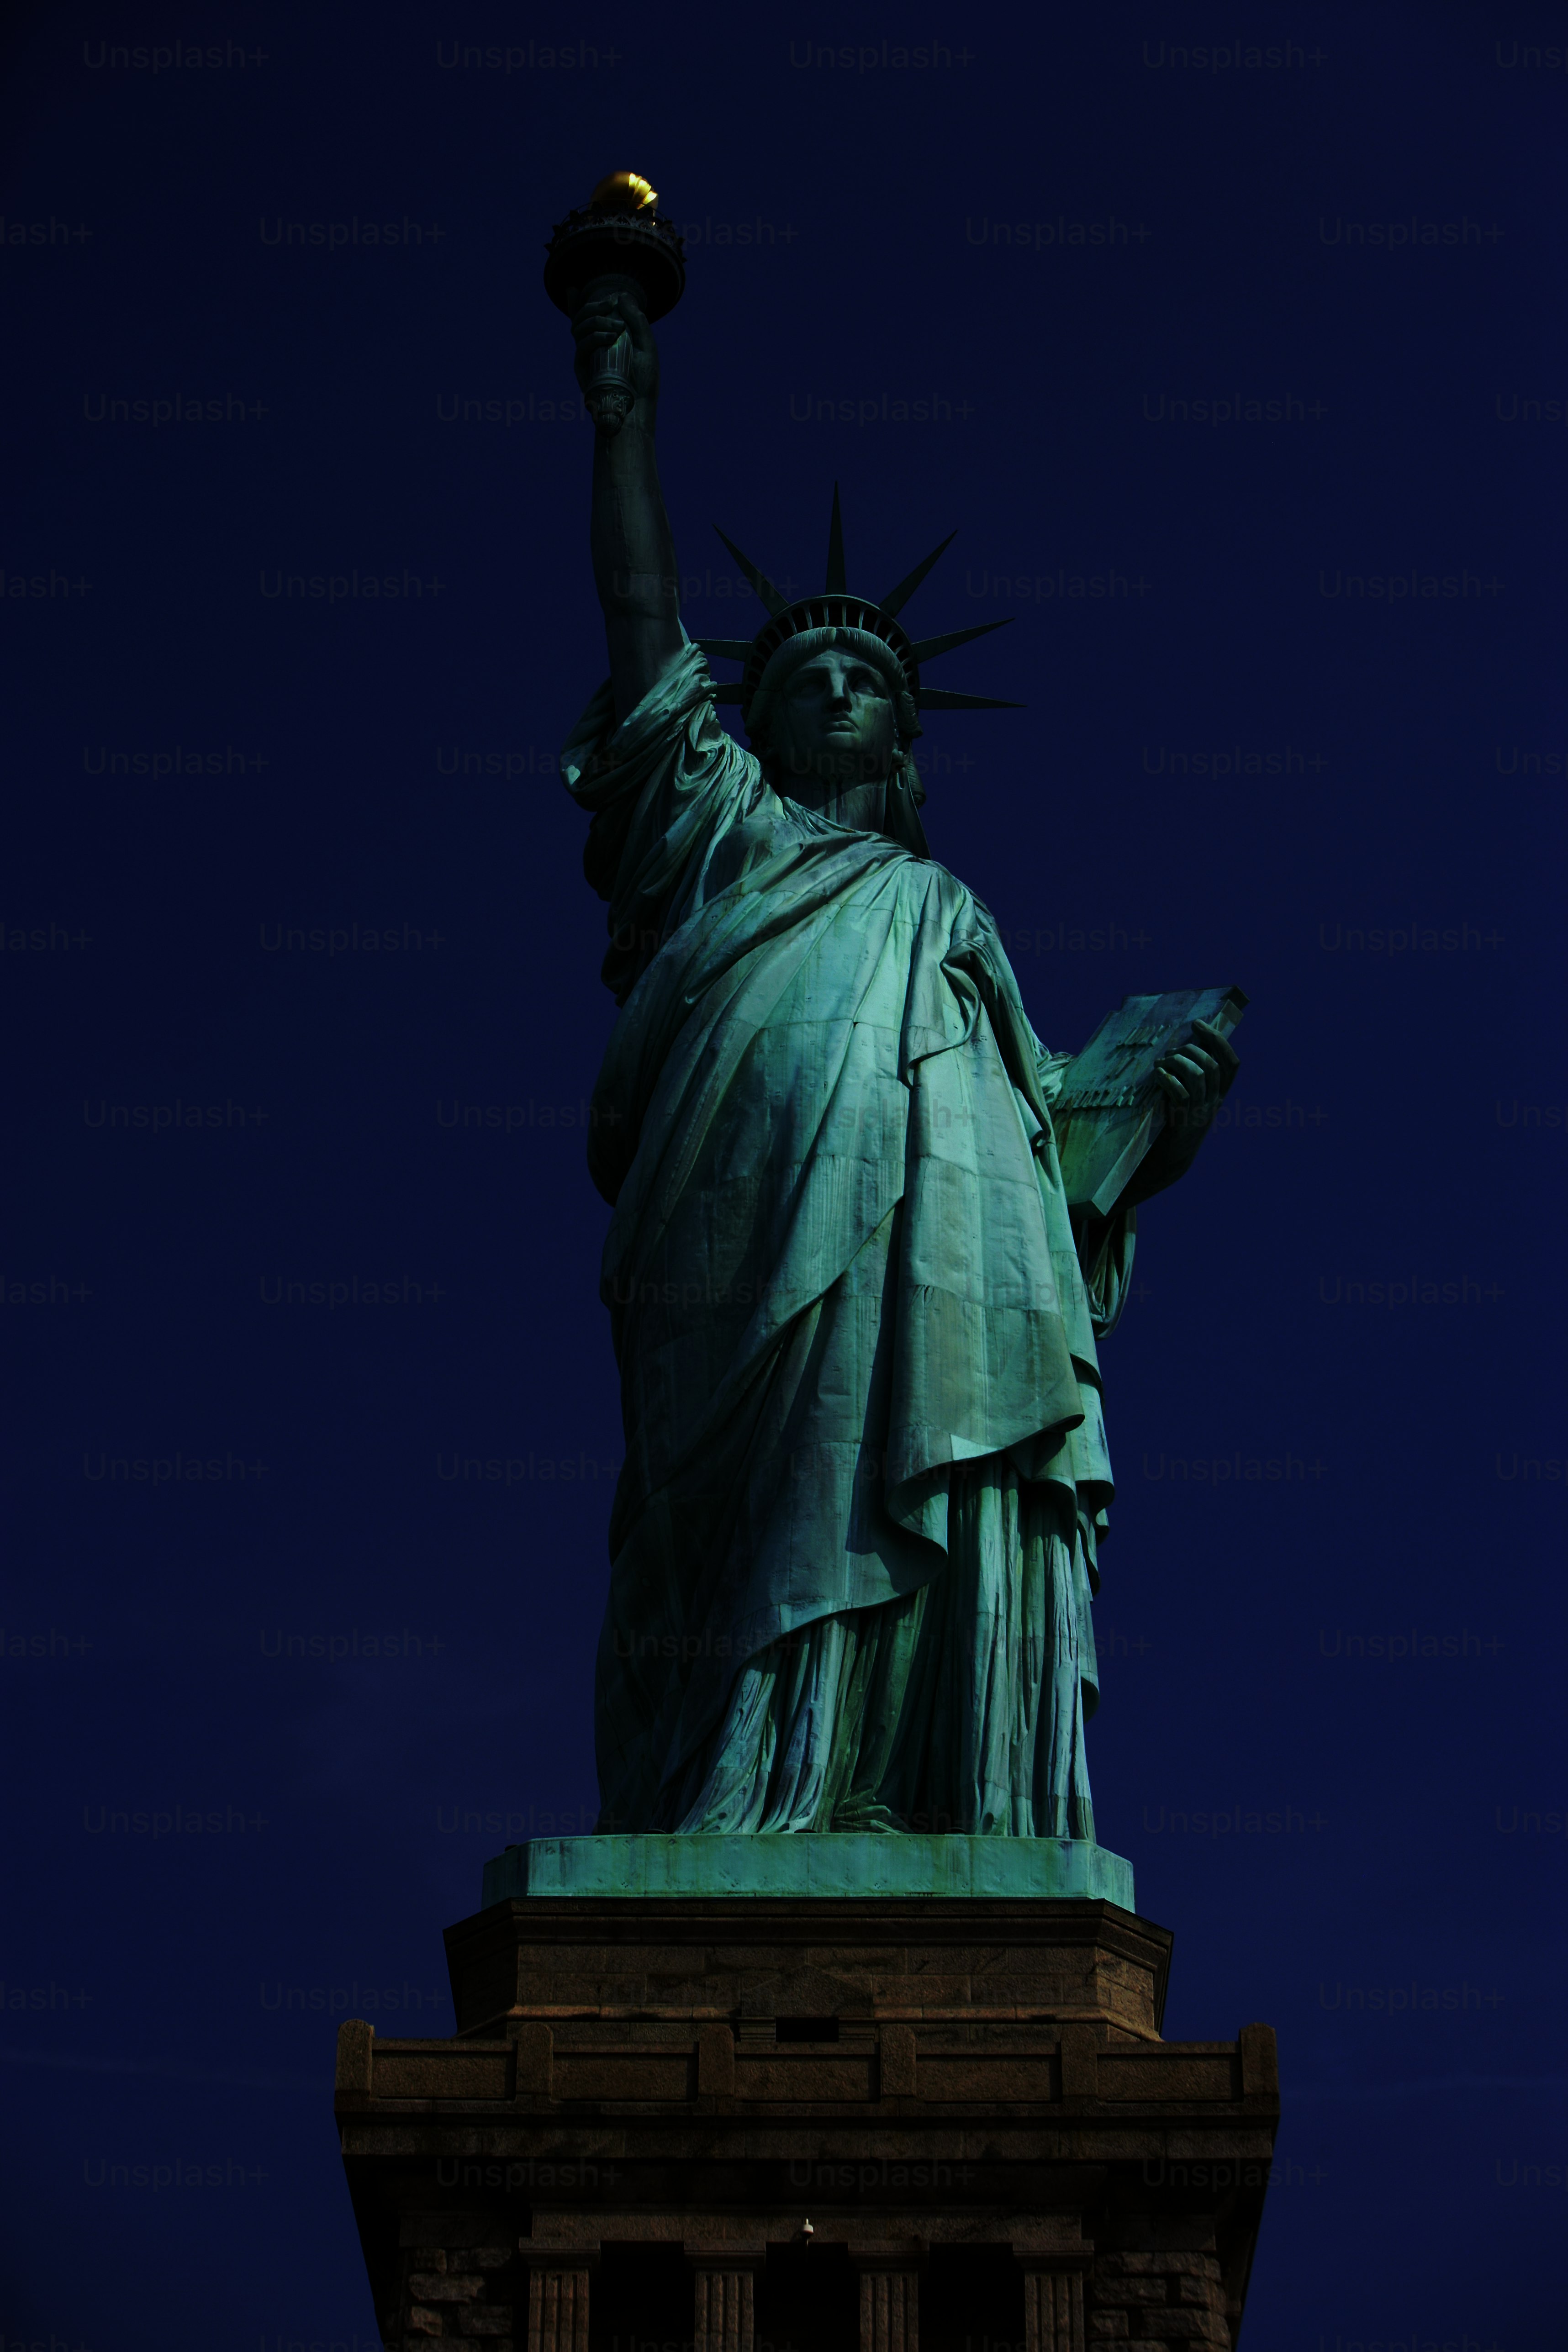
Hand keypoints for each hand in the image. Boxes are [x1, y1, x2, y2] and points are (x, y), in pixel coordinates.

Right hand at [571, 290, 659, 409]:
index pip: (587, 319)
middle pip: (581, 318)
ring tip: (617, 327)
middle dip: (593, 306)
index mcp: (605, 340)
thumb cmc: (644, 381)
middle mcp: (592, 347)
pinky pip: (581, 347)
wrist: (639, 408)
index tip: (571, 288)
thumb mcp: (646, 345)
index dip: (574, 304)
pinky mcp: (583, 369)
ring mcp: (586, 357)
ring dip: (596, 321)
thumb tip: (622, 295)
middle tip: (610, 303)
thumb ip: (637, 320)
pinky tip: (610, 338)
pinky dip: (595, 338)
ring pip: (578, 328)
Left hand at [1121, 1019, 1239, 1204]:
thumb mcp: (1188, 1100)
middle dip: (1191, 1049)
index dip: (1218, 1040)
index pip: (1231, 1064)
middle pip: (1213, 1065)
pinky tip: (1157, 1075)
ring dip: (1177, 1062)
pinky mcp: (1182, 1122)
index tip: (1199, 1023)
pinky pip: (1180, 1095)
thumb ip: (1189, 1079)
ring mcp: (1199, 1113)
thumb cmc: (1172, 1124)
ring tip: (1161, 1063)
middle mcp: (1213, 1103)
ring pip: (1199, 1076)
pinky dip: (1168, 1080)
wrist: (1167, 1162)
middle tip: (1171, 1051)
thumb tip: (1178, 1047)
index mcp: (1218, 1095)